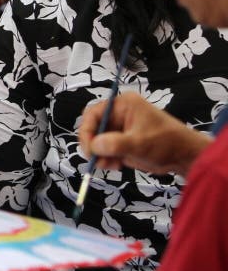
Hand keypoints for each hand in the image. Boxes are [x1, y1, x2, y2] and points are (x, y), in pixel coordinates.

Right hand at [79, 92, 211, 175]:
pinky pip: (105, 149)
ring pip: (97, 140)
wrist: (184, 156)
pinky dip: (106, 159)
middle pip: (93, 127)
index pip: (93, 114)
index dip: (87, 131)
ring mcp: (119, 129)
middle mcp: (118, 114)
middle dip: (93, 145)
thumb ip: (115, 144)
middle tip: (96, 160)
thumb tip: (94, 146)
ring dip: (99, 154)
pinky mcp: (121, 142)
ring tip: (109, 165)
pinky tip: (115, 165)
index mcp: (122, 105)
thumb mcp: (140, 143)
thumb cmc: (166, 142)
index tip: (89, 149)